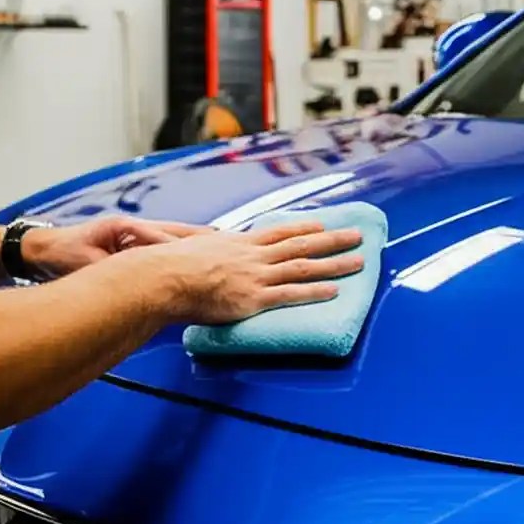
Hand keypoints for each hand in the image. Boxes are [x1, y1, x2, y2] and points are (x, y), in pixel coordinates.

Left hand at [24, 217, 209, 278]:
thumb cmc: (61, 254)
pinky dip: (188, 249)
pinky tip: (204, 255)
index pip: (164, 237)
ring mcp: (137, 234)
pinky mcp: (135, 242)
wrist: (41, 251)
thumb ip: (112, 265)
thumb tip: (136, 270)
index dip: (188, 245)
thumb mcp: (87, 261)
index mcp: (125, 228)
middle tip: (233, 246)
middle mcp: (136, 228)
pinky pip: (169, 244)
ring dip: (200, 243)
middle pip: (180, 231)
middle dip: (206, 239)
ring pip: (178, 236)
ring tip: (227, 249)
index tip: (211, 250)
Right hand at [123, 221, 364, 324]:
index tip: (323, 224)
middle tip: (358, 236)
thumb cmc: (169, 264)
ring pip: (304, 267)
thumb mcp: (191, 246)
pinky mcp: (255, 298)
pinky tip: (335, 291)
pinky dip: (315, 291)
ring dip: (334, 264)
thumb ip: (205, 246)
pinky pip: (291, 294)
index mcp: (239, 243)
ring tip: (359, 261)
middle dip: (333, 240)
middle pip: (301, 245)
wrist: (164, 277)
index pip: (279, 233)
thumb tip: (206, 244)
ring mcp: (257, 276)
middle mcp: (254, 256)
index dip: (304, 229)